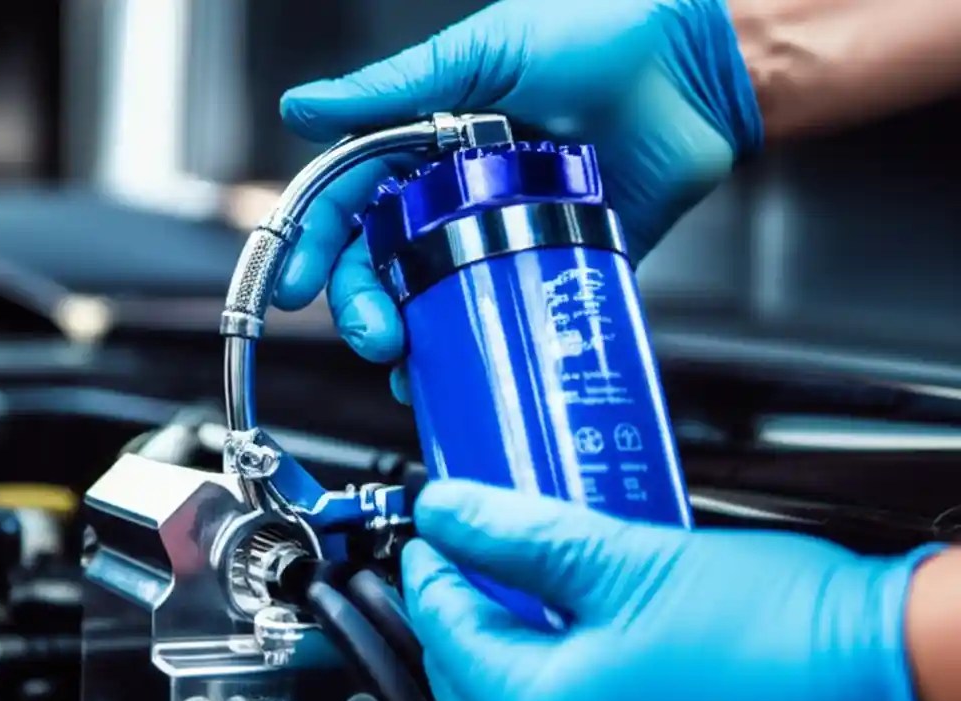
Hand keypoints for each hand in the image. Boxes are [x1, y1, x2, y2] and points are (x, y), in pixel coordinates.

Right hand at [275, 0, 762, 395]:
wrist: (696, 63)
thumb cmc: (593, 32)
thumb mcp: (478, 55)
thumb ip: (389, 92)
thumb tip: (301, 109)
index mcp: (425, 145)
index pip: (350, 203)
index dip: (317, 247)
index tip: (298, 289)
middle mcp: (459, 196)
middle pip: (387, 267)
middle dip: (366, 307)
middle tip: (373, 336)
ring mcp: (508, 235)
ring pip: (442, 300)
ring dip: (417, 343)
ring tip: (411, 369)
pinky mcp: (563, 262)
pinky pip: (517, 313)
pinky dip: (489, 348)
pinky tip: (466, 372)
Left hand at [402, 480, 941, 700]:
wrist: (884, 672)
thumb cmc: (776, 636)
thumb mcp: (627, 563)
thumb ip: (520, 536)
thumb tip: (449, 512)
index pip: (446, 632)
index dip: (430, 568)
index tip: (430, 528)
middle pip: (470, 675)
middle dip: (459, 608)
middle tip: (464, 549)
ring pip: (516, 699)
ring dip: (504, 639)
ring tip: (514, 577)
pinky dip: (551, 667)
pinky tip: (571, 622)